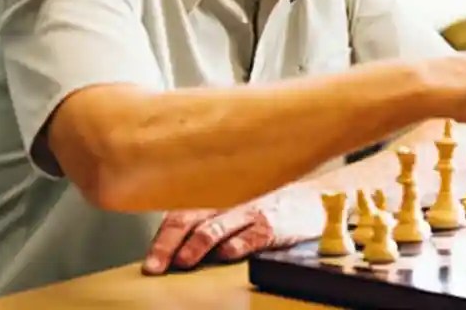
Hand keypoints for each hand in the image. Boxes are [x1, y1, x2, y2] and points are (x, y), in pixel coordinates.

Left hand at [141, 184, 321, 273]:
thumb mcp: (236, 209)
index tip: (150, 263)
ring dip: (196, 246)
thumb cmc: (270, 207)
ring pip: (215, 228)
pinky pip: (249, 236)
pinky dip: (234, 246)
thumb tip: (175, 253)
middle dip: (169, 245)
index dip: (161, 239)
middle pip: (189, 220)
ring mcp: (250, 213)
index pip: (179, 215)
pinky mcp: (271, 226)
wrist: (315, 199)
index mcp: (215, 200)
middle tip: (156, 267)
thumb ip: (210, 223)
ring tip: (183, 262)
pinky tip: (225, 255)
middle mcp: (228, 203)